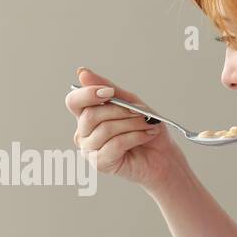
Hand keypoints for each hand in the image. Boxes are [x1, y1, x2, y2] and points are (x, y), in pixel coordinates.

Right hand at [66, 67, 188, 192]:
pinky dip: (135, 137)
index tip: (109, 92)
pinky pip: (115, 144)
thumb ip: (108, 89)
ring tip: (148, 124)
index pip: (74, 101)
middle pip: (91, 115)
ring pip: (105, 129)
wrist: (162, 155)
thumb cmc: (145, 128)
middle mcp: (83, 133)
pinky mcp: (100, 163)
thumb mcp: (130, 102)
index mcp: (87, 115)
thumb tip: (82, 72)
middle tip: (140, 112)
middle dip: (120, 110)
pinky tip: (147, 135)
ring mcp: (90, 149)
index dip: (88, 94)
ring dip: (132, 124)